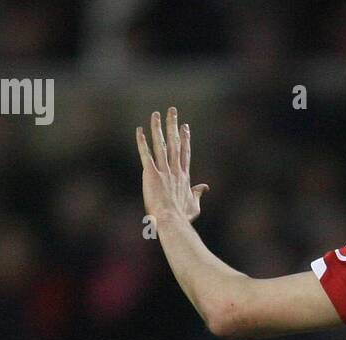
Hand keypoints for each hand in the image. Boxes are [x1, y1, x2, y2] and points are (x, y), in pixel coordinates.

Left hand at [137, 107, 207, 226]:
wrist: (172, 222)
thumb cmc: (182, 218)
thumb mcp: (194, 206)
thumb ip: (198, 194)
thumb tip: (205, 187)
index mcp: (184, 177)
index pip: (185, 153)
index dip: (185, 138)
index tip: (185, 126)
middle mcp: (174, 171)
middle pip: (175, 143)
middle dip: (173, 126)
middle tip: (172, 111)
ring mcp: (163, 171)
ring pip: (161, 145)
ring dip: (158, 128)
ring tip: (156, 114)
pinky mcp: (151, 174)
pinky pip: (146, 155)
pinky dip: (142, 142)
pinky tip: (139, 130)